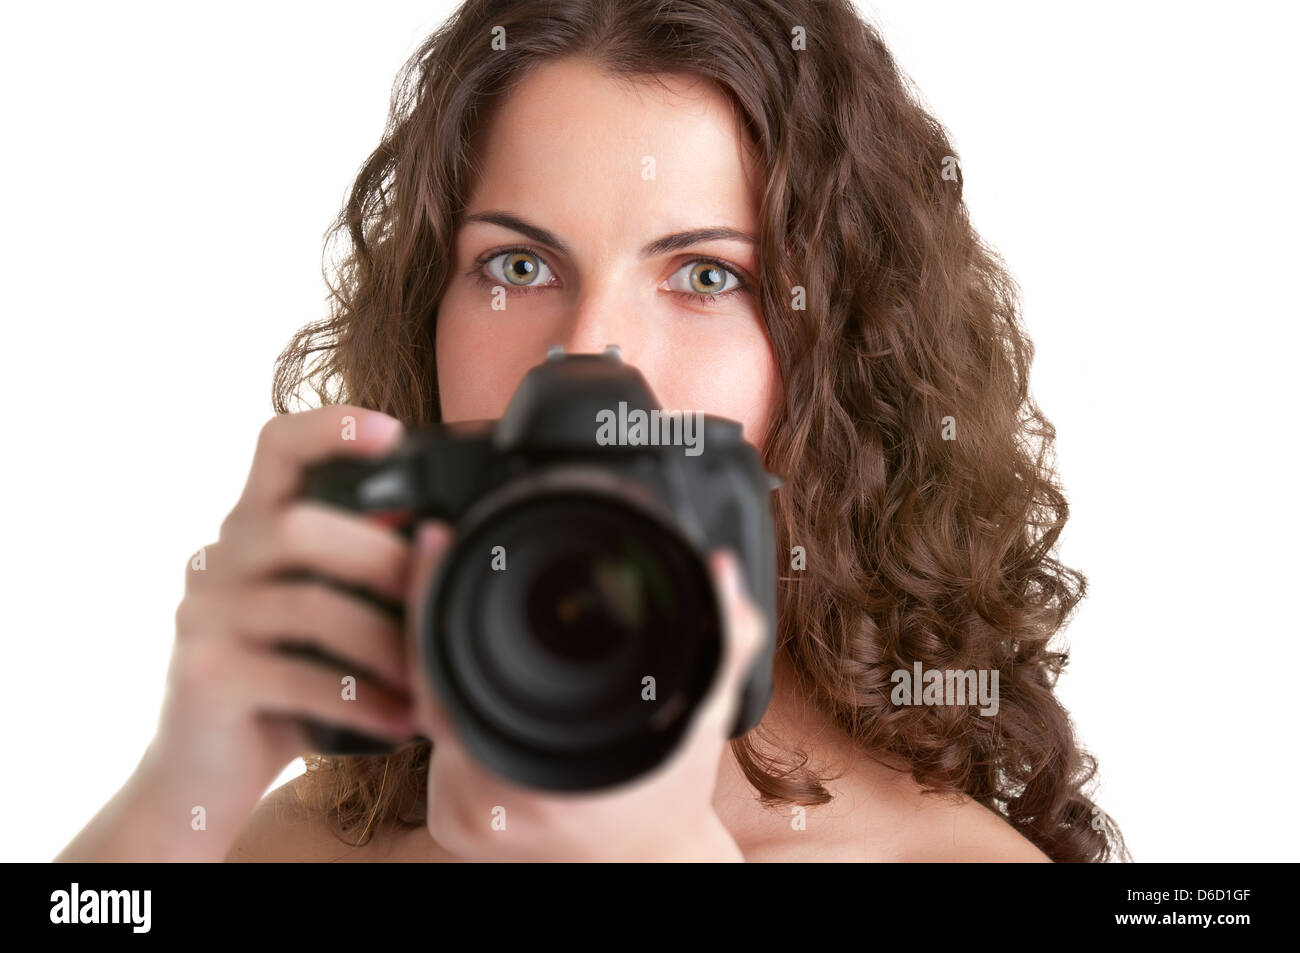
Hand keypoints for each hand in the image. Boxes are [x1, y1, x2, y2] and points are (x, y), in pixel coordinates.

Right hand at [61, 406, 417, 860]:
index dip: (330, 427)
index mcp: (251, 531)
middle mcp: (217, 561)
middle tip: (432, 594)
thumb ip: (357, 575)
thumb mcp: (320, 619)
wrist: (200, 776)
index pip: (276, 447)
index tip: (392, 434)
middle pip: (299, 526)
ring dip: (384, 641)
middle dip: (381, 558)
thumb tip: (444, 545)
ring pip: (306, 604)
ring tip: (428, 677)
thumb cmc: (280, 687)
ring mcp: (203, 617)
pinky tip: (401, 719)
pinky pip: (298, 678)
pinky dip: (362, 700)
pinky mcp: (204, 676)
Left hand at [405, 521, 764, 861]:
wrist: (646, 864)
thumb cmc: (671, 790)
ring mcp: (461, 818)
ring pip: (428, 712)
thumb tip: (721, 570)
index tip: (435, 540)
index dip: (430, 595)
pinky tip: (476, 674)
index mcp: (540, 772)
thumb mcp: (705, 712)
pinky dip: (453, 702)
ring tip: (462, 602)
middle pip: (424, 682)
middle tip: (440, 552)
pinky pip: (436, 746)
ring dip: (443, 658)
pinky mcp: (450, 823)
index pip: (446, 667)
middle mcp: (486, 800)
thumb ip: (723, 638)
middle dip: (431, 611)